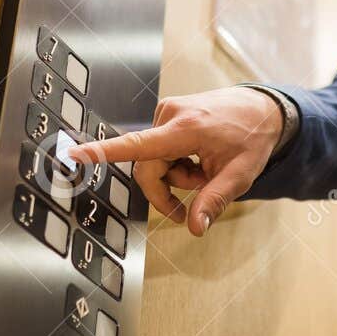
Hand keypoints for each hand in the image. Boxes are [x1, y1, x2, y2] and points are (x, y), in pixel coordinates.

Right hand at [71, 87, 282, 236]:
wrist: (263, 108)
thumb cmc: (253, 137)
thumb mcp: (240, 175)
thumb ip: (214, 201)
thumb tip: (194, 228)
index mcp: (186, 128)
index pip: (137, 145)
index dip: (102, 153)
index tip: (73, 153)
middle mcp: (170, 115)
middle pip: (147, 167)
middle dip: (167, 190)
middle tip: (193, 203)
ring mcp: (167, 112)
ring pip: (154, 161)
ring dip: (176, 175)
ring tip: (205, 169)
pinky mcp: (168, 114)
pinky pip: (160, 149)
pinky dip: (177, 161)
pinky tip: (199, 158)